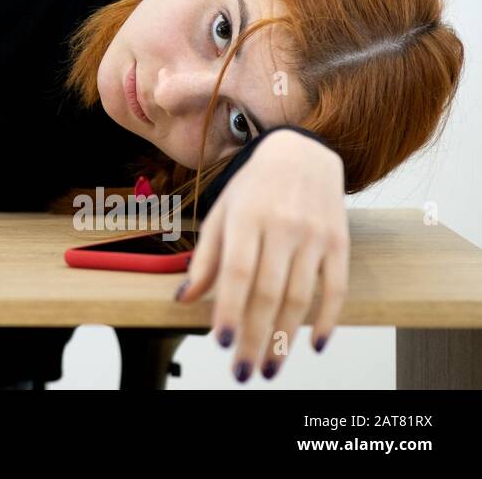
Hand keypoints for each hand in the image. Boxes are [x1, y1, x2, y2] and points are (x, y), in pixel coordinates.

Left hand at [174, 128, 348, 382]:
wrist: (301, 153)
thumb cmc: (252, 187)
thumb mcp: (221, 213)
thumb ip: (205, 258)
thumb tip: (184, 299)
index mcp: (246, 217)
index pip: (237, 270)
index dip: (229, 308)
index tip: (220, 342)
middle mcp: (281, 225)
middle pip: (268, 292)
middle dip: (254, 336)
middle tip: (245, 371)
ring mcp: (314, 235)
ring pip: (300, 296)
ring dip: (285, 337)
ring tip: (270, 366)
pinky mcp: (340, 242)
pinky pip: (335, 288)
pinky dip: (327, 319)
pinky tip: (313, 344)